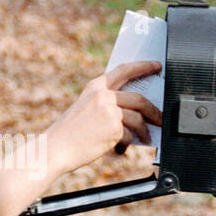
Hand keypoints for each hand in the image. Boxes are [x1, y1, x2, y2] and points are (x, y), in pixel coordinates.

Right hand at [43, 61, 162, 175]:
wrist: (55, 148)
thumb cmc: (69, 133)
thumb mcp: (84, 109)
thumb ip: (105, 104)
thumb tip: (132, 112)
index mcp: (95, 87)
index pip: (123, 70)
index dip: (142, 66)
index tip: (156, 66)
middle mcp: (103, 96)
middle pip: (139, 98)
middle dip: (154, 110)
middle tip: (160, 118)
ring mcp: (109, 111)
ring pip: (138, 118)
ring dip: (145, 130)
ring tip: (147, 138)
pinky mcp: (113, 128)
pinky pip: (130, 135)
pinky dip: (129, 143)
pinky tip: (121, 149)